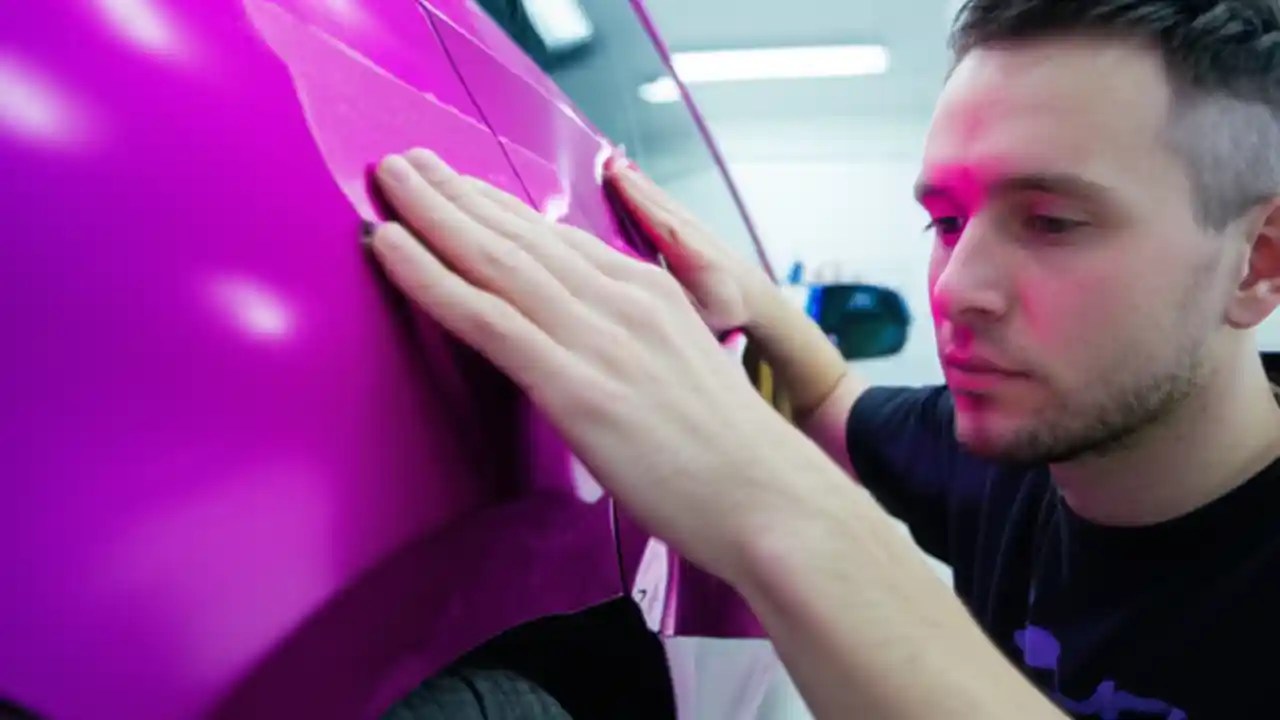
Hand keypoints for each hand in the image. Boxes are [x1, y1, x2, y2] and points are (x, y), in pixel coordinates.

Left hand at [366, 149, 833, 581]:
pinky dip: (432, 277)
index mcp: (649, 292)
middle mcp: (621, 299)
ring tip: (388, 180)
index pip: (558, 237)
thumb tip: (590, 335)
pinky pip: (487, 318)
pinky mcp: (575, 385)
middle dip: (456, 192)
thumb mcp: (685, 366)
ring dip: (434, 214)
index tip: (457, 185)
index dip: (498, 207)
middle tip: (403, 161)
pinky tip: (391, 247)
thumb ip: (636, 337)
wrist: (769, 498)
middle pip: (521, 233)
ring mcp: (598, 338)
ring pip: (497, 260)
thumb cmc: (729, 452)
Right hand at [605, 158, 774, 335]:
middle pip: (659, 203)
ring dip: (639, 182)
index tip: (613, 175)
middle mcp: (692, 232)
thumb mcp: (698, 312)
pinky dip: (649, 190)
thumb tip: (639, 280)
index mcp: (690, 254)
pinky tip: (636, 181)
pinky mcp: (694, 228)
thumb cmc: (723, 310)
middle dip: (632, 182)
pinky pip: (667, 205)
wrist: (756, 298)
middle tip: (605, 160)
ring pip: (663, 200)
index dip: (636, 197)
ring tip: (615, 162)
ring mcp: (694, 227)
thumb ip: (672, 297)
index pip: (659, 220)